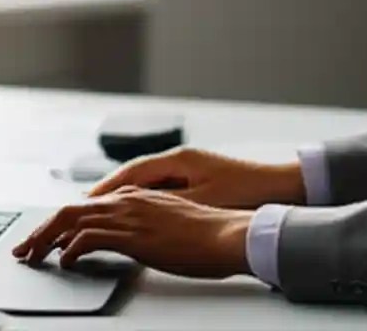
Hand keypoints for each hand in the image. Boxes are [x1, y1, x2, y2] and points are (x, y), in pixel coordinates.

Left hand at [10, 187, 253, 278]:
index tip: (47, 237)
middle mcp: (128, 200)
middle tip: (25, 248)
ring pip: (71, 222)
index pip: (88, 205)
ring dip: (46, 240)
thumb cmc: (209, 233)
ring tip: (33, 257)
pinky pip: (87, 240)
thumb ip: (149, 223)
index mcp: (138, 196)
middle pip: (71, 210)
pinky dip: (70, 252)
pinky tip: (66, 263)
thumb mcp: (173, 223)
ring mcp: (128, 216)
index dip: (62, 221)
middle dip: (42, 229)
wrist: (228, 234)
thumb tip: (134, 238)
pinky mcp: (131, 235)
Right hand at [88, 146, 304, 208]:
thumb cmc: (245, 192)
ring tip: (105, 208)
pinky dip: (146, 196)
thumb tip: (133, 206)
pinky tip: (140, 209)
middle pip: (136, 173)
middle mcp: (182, 158)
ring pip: (149, 180)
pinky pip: (163, 185)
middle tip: (85, 205)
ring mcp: (191, 166)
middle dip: (110, 189)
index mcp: (179, 159)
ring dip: (127, 193)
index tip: (85, 200)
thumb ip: (165, 202)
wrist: (281, 187)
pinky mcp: (200, 177)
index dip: (106, 187)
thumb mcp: (200, 201)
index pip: (132, 171)